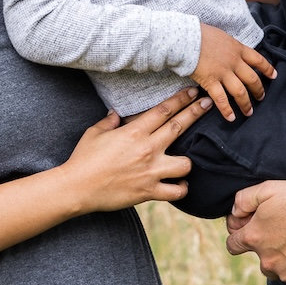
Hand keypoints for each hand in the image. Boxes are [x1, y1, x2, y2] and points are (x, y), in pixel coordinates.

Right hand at [59, 88, 212, 212]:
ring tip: (185, 161)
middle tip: (208, 104)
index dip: (181, 99)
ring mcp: (150, 171)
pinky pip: (176, 192)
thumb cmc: (83, 159)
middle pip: (179, 126)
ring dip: (188, 161)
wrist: (77, 188)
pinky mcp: (149, 191)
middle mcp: (147, 149)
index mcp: (134, 132)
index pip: (164, 111)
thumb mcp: (94, 133)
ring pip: (185, 164)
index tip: (193, 92)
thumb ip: (109, 122)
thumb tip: (115, 115)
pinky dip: (181, 189)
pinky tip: (180, 185)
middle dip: (196, 112)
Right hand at [192, 23, 275, 120]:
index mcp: (237, 48)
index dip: (267, 69)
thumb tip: (231, 51)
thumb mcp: (221, 35)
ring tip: (249, 112)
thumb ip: (229, 46)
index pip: (258, 60)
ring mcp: (223, 72)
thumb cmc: (200, 34)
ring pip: (240, 91)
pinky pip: (221, 99)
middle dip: (259, 90)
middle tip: (261, 98)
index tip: (273, 76)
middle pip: (252, 79)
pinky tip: (231, 117)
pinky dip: (226, 109)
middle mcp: (234, 62)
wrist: (186, 38)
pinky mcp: (210, 81)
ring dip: (246, 103)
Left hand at [225, 180, 285, 284]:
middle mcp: (270, 262)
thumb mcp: (268, 189)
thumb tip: (235, 212)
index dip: (239, 235)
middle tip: (285, 229)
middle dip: (268, 247)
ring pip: (282, 270)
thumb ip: (244, 200)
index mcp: (255, 240)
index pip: (232, 245)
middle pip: (261, 260)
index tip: (251, 228)